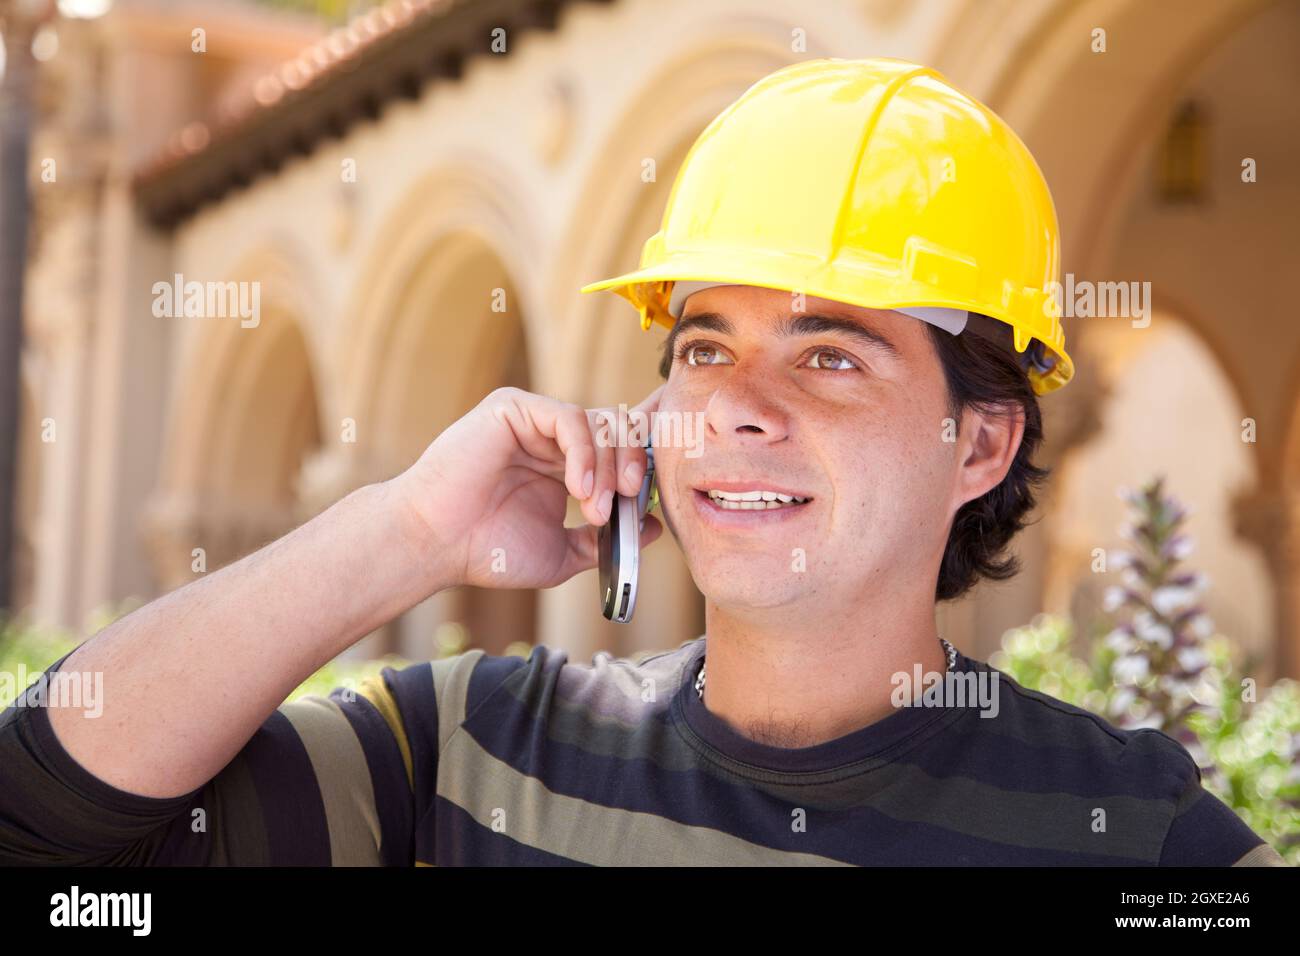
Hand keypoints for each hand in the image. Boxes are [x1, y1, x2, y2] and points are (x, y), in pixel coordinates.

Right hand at [393, 385, 664, 590]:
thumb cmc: (488, 551)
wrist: (436, 545)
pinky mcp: (513, 407)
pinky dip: (584, 452)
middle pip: (618, 430)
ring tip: (593, 508)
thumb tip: (656, 527)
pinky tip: (577, 488)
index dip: (647, 455)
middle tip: (627, 500)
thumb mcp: (564, 552)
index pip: (619, 446)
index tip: (665, 479)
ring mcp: (533, 420)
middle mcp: (551, 438)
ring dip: (607, 466)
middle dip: (633, 464)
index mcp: (565, 465)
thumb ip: (607, 539)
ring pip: (598, 422)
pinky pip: (569, 418)